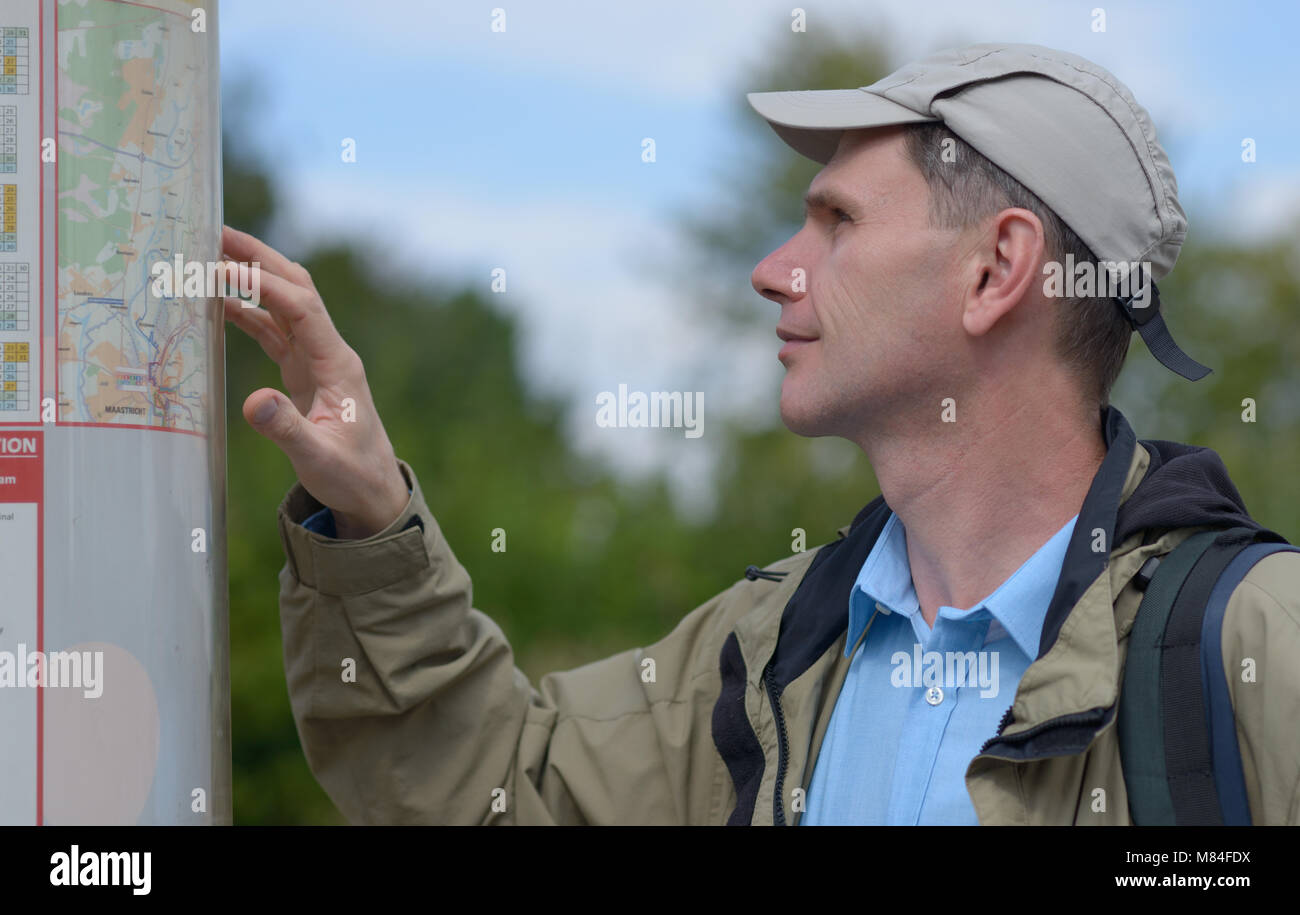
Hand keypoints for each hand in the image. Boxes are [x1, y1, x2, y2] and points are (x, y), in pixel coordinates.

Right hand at [222, 225, 409, 538]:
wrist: (371, 490)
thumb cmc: (350, 476)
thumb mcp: (318, 458)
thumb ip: (287, 430)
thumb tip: (253, 403)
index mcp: (338, 365)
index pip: (303, 310)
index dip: (267, 285)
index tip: (227, 265)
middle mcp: (329, 353)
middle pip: (295, 290)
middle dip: (259, 259)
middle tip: (216, 231)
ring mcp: (317, 359)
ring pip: (284, 304)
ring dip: (251, 278)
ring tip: (209, 254)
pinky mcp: (304, 371)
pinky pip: (274, 330)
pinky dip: (248, 311)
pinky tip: (219, 300)